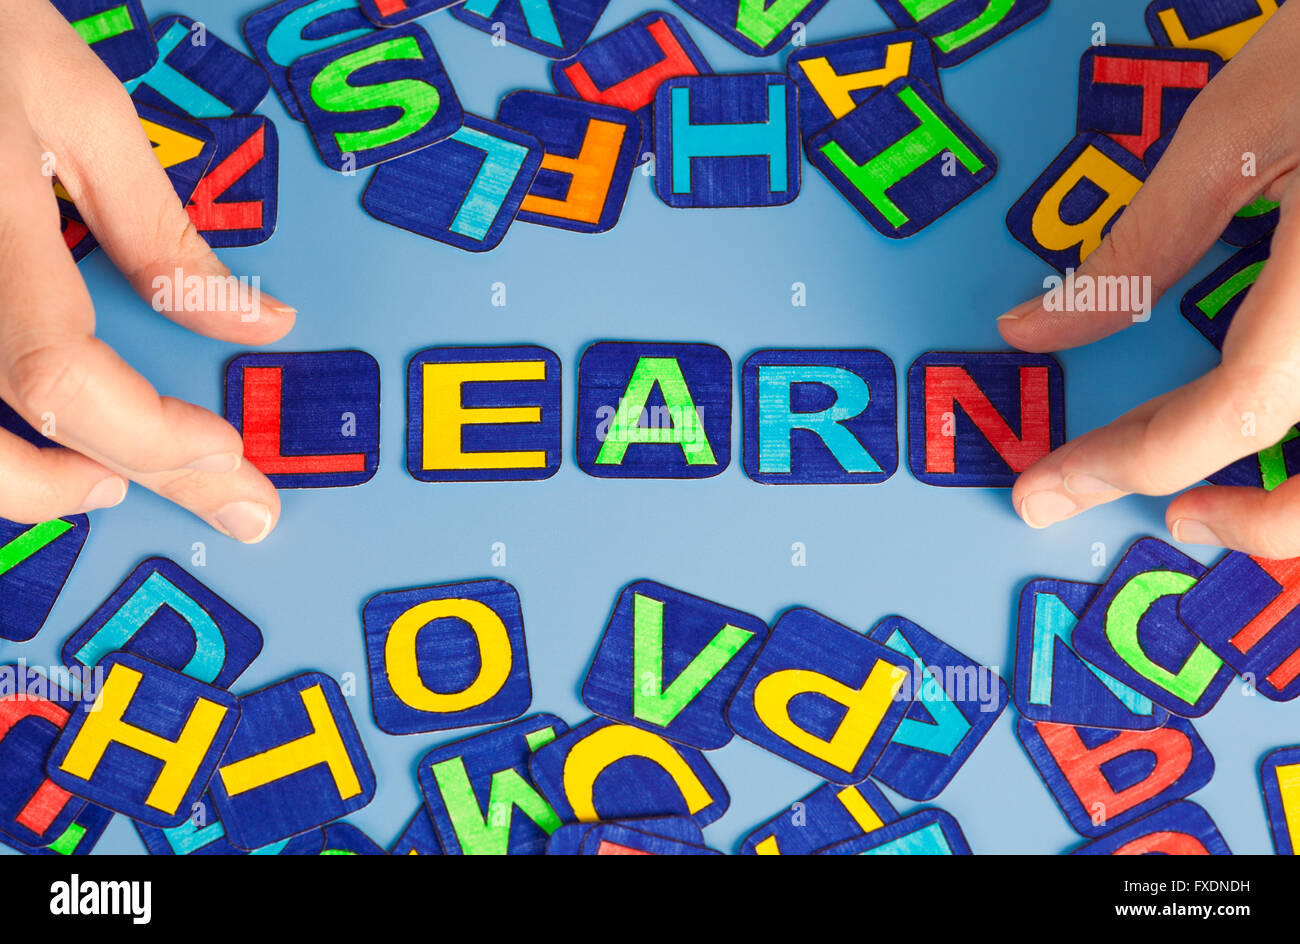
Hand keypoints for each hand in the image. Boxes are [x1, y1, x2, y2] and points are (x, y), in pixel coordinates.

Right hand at [0, 0, 292, 541]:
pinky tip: (32, 436)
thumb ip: (163, 235)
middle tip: (223, 493)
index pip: (58, 377)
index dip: (148, 436)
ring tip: (112, 478)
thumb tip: (256, 322)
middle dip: (128, 477)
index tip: (226, 448)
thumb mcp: (80, 109)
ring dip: (29, 486)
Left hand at [998, 1, 1299, 558]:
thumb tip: (1039, 327)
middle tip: (1151, 504)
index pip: (1237, 414)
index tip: (1049, 485)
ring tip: (1221, 493)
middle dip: (1235, 520)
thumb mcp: (1238, 129)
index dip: (1128, 462)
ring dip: (1299, 510)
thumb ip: (1140, 248)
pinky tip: (1289, 434)